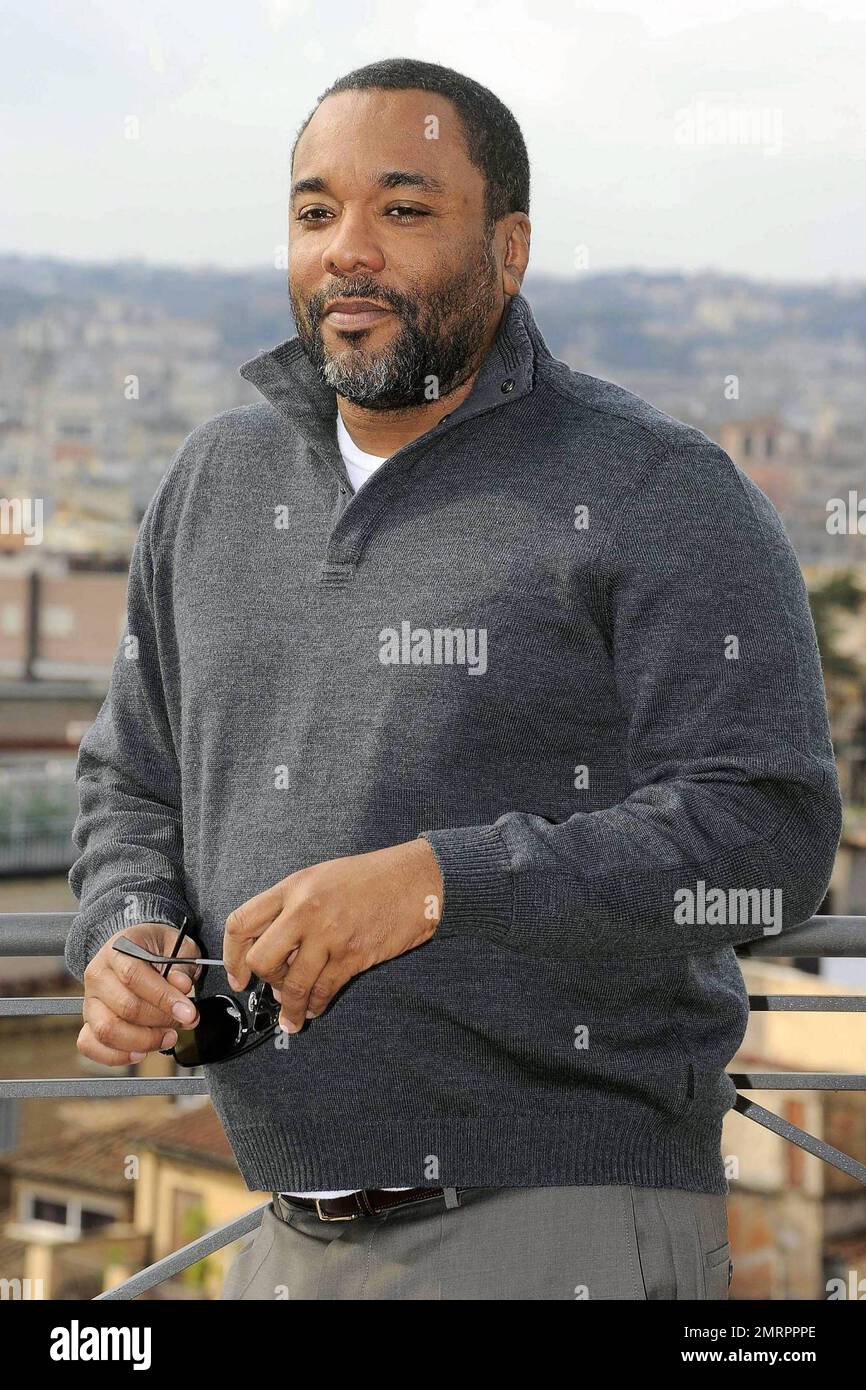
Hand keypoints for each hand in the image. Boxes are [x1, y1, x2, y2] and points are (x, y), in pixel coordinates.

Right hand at [78, 923, 201, 1065]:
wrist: (132, 950)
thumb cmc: (154, 948)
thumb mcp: (175, 944)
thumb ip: (182, 963)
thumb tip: (181, 984)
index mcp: (117, 950)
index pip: (134, 977)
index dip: (163, 998)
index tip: (188, 1012)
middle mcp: (98, 976)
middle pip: (124, 1007)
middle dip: (161, 1021)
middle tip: (184, 1023)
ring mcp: (90, 1001)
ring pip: (107, 1030)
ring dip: (142, 1041)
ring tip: (167, 1037)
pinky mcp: (88, 1022)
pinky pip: (90, 1045)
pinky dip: (115, 1056)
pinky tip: (140, 1052)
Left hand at [223, 838, 443, 1031]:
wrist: (416, 878)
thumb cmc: (371, 877)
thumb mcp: (321, 878)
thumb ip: (294, 907)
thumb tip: (277, 950)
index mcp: (293, 887)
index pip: (241, 923)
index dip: (232, 956)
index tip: (238, 975)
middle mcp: (305, 910)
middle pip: (261, 959)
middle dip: (264, 982)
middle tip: (270, 990)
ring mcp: (329, 934)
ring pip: (292, 984)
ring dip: (290, 1007)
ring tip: (293, 1017)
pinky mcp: (353, 955)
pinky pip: (324, 990)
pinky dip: (316, 1006)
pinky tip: (315, 1008)